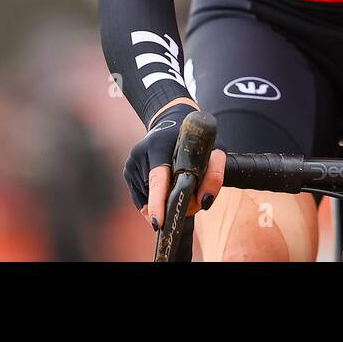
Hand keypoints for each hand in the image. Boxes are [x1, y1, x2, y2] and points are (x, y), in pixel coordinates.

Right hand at [123, 100, 224, 229]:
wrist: (171, 119)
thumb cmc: (195, 137)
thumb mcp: (213, 148)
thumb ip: (214, 174)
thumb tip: (204, 202)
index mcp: (159, 144)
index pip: (158, 178)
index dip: (158, 202)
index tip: (158, 222)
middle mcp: (140, 153)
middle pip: (154, 192)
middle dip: (169, 206)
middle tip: (188, 208)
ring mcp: (131, 162)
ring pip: (147, 197)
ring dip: (163, 202)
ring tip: (177, 187)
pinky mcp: (128, 170)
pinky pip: (141, 196)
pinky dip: (154, 200)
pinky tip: (165, 188)